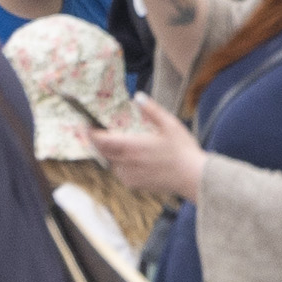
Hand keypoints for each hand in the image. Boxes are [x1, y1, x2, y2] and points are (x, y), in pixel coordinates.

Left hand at [85, 93, 204, 201]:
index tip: (86, 123)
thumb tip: (137, 96)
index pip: (100, 140)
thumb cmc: (183, 151)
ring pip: (111, 162)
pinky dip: (121, 163)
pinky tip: (134, 158)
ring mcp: (129, 176)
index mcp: (131, 147)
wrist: (195, 179)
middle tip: (100, 129)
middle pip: (102, 151)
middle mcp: (125, 163)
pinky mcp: (134, 185)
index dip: (90, 132)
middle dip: (99, 140)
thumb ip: (151, 110)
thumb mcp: (170, 125)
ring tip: (121, 142)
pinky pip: (120, 172)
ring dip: (111, 152)